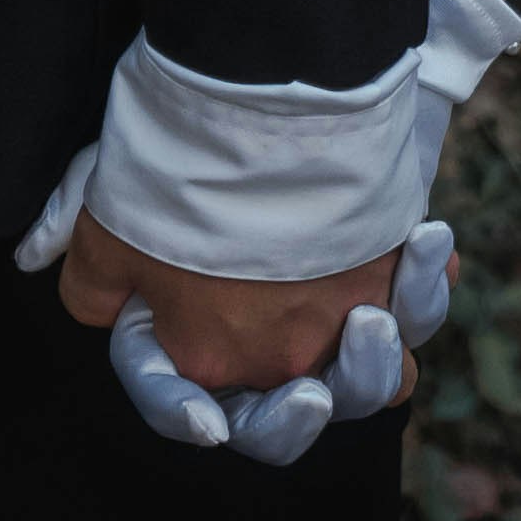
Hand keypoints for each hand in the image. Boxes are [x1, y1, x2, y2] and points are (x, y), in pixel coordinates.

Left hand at [14, 167, 458, 461]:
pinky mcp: (399, 262)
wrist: (260, 107)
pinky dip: (423, 283)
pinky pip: (425, 295)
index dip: (180, 403)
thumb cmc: (174, 179)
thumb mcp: (102, 237)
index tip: (191, 383)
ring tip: (369, 319)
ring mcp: (355, 313)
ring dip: (377, 358)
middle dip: (293, 407)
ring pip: (386, 374)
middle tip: (292, 371)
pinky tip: (416, 252)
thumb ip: (96, 291)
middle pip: (304, 411)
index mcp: (211, 364)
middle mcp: (289, 356)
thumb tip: (106, 311)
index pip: (193, 412)